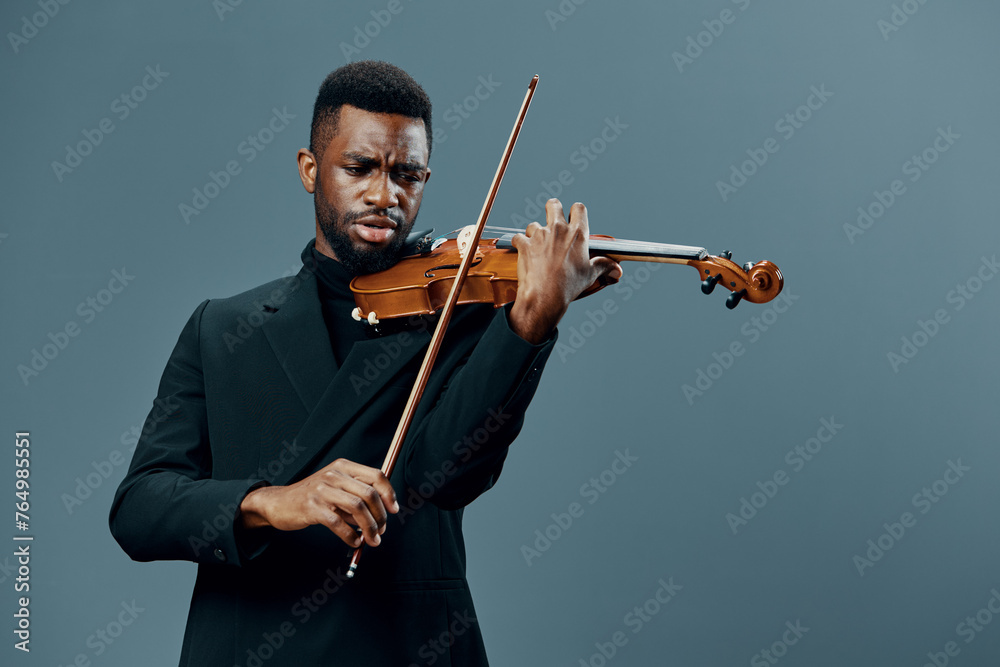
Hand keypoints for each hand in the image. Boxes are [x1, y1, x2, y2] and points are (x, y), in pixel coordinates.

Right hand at [239, 458, 398, 547]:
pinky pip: (338, 523)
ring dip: (369, 528)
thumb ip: (357, 494)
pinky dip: (350, 536)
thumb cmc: (313, 497)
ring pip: (357, 508)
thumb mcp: (335, 486)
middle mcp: (334, 475)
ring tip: (372, 540)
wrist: (278, 502)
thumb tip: (384, 512)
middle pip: (369, 494)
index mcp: (343, 466)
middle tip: (382, 531)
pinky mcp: (312, 507)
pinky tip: (353, 542)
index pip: (376, 476)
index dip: (389, 494)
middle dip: (380, 516)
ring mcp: (322, 490)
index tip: (395, 510)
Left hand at [509, 199, 621, 343]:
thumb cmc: (568, 285)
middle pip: (553, 205)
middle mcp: (558, 230)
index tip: (573, 217)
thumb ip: (603, 266)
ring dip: (535, 232)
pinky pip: (518, 237)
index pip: (579, 208)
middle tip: (552, 219)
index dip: (576, 211)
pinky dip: (520, 243)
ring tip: (538, 245)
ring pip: (534, 223)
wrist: (545, 296)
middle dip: (552, 208)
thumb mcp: (590, 275)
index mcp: (577, 234)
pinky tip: (523, 251)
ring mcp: (539, 235)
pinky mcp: (524, 244)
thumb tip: (616, 269)